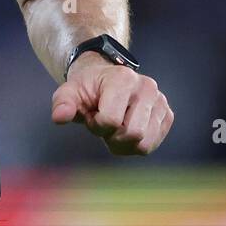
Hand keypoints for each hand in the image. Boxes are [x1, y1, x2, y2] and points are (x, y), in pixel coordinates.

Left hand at [51, 54, 173, 155]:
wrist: (104, 80)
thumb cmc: (86, 88)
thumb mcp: (68, 92)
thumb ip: (63, 104)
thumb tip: (59, 117)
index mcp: (123, 79)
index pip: (111, 120)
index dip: (96, 126)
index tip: (91, 115)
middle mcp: (147, 87)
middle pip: (133, 134)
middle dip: (111, 137)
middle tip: (103, 124)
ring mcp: (160, 101)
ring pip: (144, 144)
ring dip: (123, 143)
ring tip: (115, 127)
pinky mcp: (167, 115)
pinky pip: (151, 145)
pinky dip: (134, 146)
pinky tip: (125, 130)